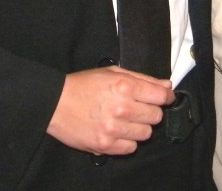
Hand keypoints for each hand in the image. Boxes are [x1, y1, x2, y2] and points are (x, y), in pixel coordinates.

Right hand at [46, 66, 173, 154]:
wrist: (55, 103)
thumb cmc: (83, 85)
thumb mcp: (113, 73)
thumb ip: (142, 79)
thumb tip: (166, 86)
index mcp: (125, 86)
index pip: (161, 96)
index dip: (166, 97)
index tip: (164, 98)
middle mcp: (122, 108)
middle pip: (156, 116)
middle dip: (150, 112)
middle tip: (138, 108)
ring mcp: (114, 128)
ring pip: (146, 134)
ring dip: (139, 127)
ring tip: (125, 120)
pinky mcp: (105, 145)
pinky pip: (131, 148)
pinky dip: (127, 141)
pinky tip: (117, 131)